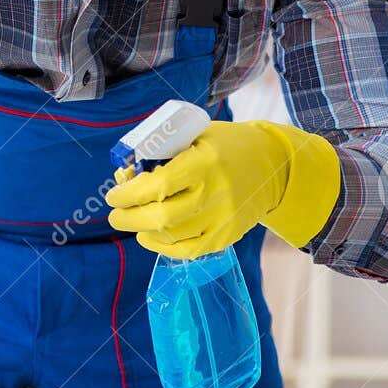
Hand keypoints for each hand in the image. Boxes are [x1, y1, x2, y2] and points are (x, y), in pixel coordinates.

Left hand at [106, 120, 340, 257]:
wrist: (273, 166)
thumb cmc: (227, 145)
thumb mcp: (196, 136)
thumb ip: (163, 152)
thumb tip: (125, 174)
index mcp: (205, 162)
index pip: (159, 184)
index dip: (129, 193)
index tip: (113, 194)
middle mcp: (215, 193)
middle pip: (162, 217)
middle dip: (129, 217)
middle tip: (114, 213)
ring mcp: (223, 218)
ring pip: (172, 236)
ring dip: (142, 231)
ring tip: (130, 221)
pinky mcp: (227, 236)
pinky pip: (189, 250)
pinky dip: (163, 247)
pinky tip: (149, 237)